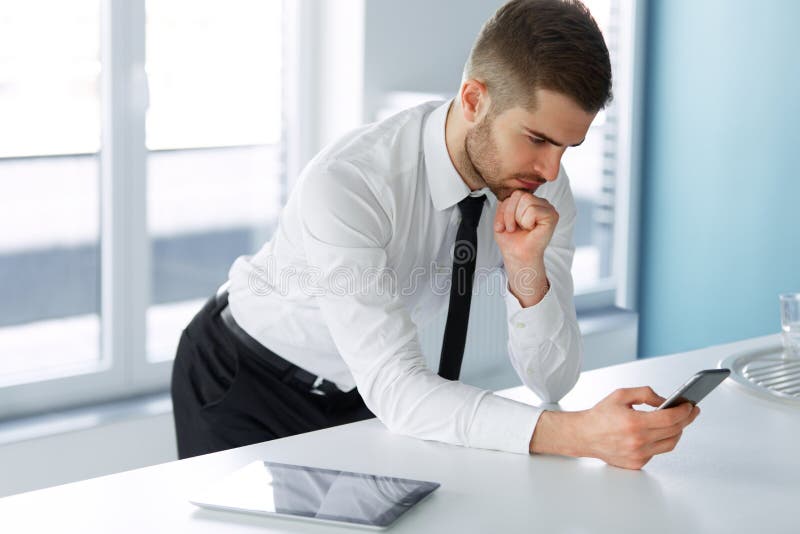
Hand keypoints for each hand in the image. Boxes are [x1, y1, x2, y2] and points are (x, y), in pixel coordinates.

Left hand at [493, 190, 558, 266]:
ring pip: (526, 200)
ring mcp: (547, 208)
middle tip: (513, 228)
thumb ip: (505, 202)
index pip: (514, 193)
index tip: (504, 225)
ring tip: (522, 229)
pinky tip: (531, 229)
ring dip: (517, 219)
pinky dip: (527, 222)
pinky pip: (533, 210)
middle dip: (509, 214)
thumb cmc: (511, 239)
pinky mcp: (552, 215)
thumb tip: (511, 192)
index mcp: (529, 201)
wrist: (517, 255)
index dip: (505, 210)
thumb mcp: (501, 217)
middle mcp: (540, 202)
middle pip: (519, 194)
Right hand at [529, 386, 700, 469]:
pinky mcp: (637, 463)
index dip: (684, 411)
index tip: (690, 405)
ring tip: (678, 422)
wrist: (584, 435)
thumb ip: (645, 393)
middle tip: (691, 411)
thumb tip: (665, 400)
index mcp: (634, 423)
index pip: (670, 418)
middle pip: (674, 431)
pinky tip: (659, 432)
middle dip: (686, 419)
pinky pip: (658, 451)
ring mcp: (638, 455)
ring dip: (677, 431)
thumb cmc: (600, 415)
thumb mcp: (621, 395)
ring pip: (670, 444)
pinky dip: (662, 440)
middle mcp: (637, 441)